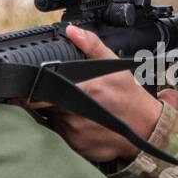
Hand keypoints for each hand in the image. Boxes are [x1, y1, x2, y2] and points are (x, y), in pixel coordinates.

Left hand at [30, 25, 177, 163]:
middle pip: (43, 106)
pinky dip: (67, 129)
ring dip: (58, 114)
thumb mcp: (113, 65)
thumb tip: (71, 31)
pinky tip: (83, 122)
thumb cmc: (129, 96)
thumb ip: (91, 45)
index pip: (39, 93)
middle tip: (63, 95)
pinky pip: (62, 136)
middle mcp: (74, 114)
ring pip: (52, 121)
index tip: (30, 87)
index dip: (30, 91)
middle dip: (46, 100)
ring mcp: (74, 133)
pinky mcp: (77, 147)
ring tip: (77, 108)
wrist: (147, 128)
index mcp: (80, 90)